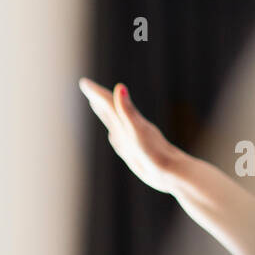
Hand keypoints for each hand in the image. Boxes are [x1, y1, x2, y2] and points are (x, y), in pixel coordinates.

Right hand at [79, 77, 208, 194]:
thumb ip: (127, 110)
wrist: (170, 171)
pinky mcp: (132, 151)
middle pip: (110, 108)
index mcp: (126, 120)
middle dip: (97, 97)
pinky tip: (113, 133)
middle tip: (86, 86)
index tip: (84, 82)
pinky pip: (118, 138)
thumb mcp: (137, 130)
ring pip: (113, 122)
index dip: (96, 92)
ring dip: (104, 112)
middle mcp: (127, 127)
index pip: (108, 102)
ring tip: (95, 103)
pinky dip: (112, 131)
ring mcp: (130, 139)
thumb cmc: (154, 152)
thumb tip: (120, 87)